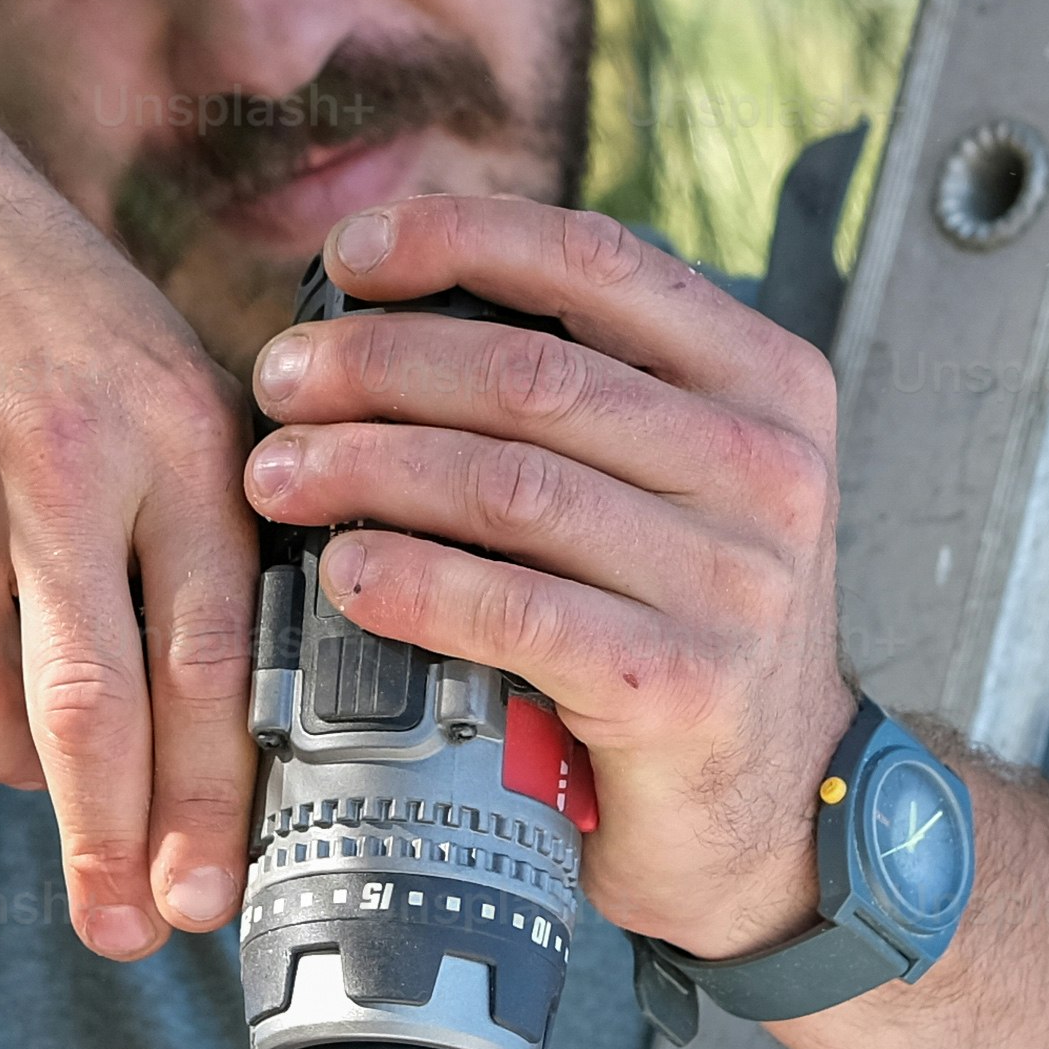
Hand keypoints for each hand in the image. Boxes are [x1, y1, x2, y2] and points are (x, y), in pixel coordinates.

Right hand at [0, 79, 261, 957]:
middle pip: (80, 700)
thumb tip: (252, 743)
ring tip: (26, 767)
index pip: (207, 652)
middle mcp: (61, 452)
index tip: (206, 896)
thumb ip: (216, 544)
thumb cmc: (60, 322)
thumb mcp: (181, 393)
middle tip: (121, 931)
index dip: (207, 794)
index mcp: (176, 433)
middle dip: (103, 841)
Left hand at [238, 194, 846, 960]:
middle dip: (377, 363)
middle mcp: (767, 468)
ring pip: (505, 485)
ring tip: (276, 473)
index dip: (461, 236)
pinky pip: (509, 608)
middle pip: (529, 375)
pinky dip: (409, 581)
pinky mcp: (678, 685)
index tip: (349, 252)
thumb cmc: (686, 621)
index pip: (600, 262)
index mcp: (769, 381)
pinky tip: (341, 571)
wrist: (773, 812)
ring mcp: (732, 581)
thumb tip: (396, 299)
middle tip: (277, 381)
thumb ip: (592, 389)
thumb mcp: (687, 476)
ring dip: (365, 467)